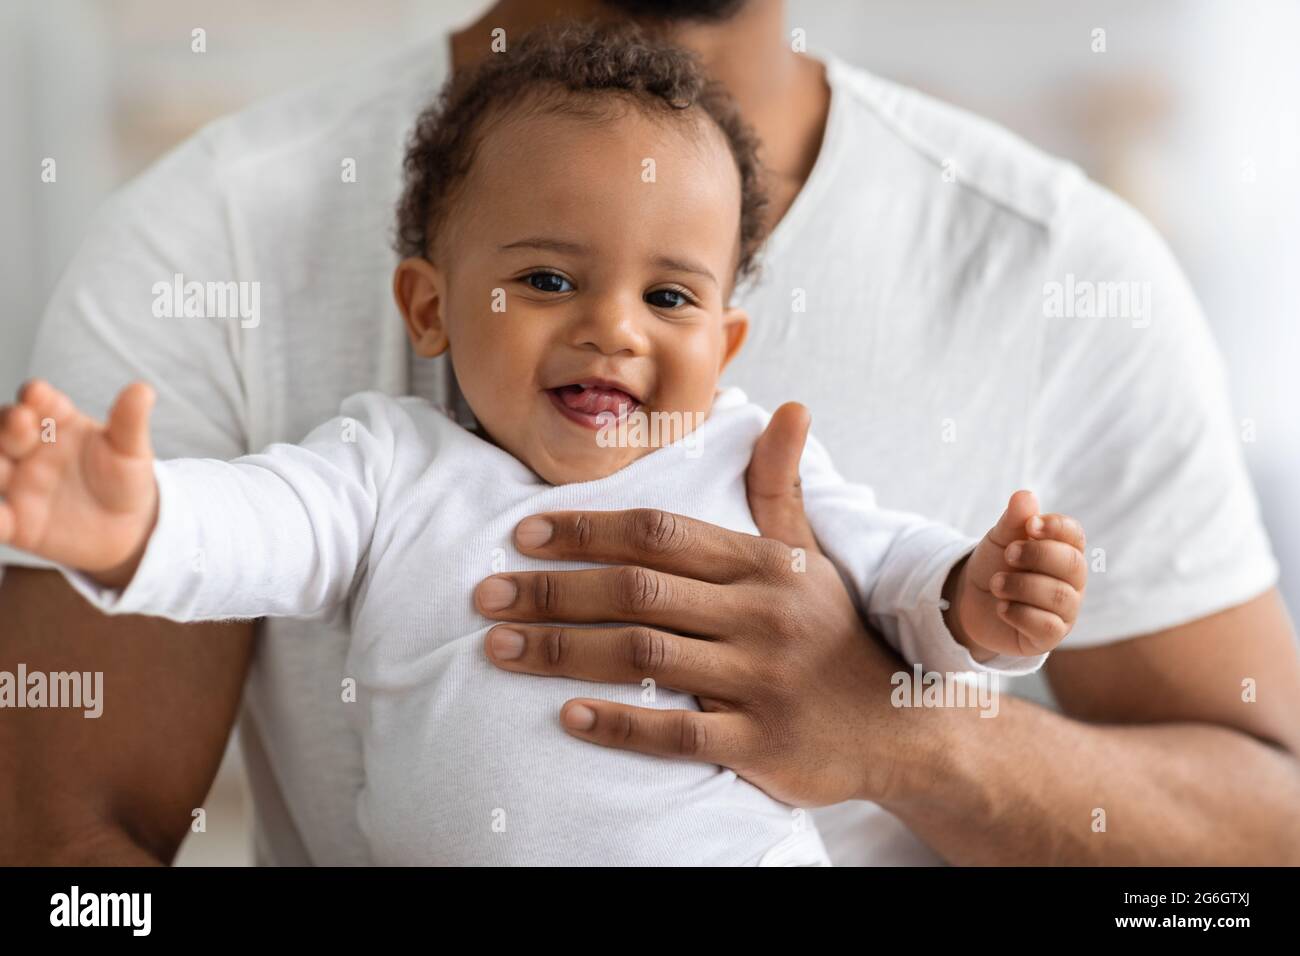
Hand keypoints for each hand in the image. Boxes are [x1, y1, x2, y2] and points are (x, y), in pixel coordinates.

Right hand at [0, 379, 158, 587]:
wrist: (127, 527)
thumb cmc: (124, 478)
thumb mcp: (131, 451)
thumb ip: (130, 422)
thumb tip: (143, 389)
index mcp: (56, 422)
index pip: (39, 402)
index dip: (35, 396)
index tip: (37, 393)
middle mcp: (29, 448)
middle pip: (6, 430)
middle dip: (9, 425)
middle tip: (21, 422)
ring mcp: (17, 482)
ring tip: (3, 468)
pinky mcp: (14, 521)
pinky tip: (2, 520)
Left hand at [475, 404, 929, 807]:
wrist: (897, 724)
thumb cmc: (831, 631)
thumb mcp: (810, 554)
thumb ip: (780, 486)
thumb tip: (790, 407)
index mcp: (763, 565)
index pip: (659, 533)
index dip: (587, 530)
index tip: (525, 534)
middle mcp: (760, 617)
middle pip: (637, 592)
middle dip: (553, 590)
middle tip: (485, 594)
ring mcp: (760, 683)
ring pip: (643, 658)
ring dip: (562, 651)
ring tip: (499, 646)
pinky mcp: (759, 745)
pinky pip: (676, 736)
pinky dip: (618, 724)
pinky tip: (567, 716)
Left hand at [943, 490, 1086, 658]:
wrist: (971, 602)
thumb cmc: (995, 564)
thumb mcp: (999, 540)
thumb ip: (1013, 520)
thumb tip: (1025, 496)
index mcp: (1063, 550)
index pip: (1075, 535)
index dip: (1057, 527)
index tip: (1030, 525)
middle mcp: (1071, 581)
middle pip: (1072, 564)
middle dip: (1037, 555)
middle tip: (1008, 555)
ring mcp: (1064, 610)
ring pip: (1059, 596)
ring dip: (1022, 586)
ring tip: (997, 584)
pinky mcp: (1049, 637)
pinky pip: (1048, 626)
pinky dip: (1020, 614)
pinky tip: (1002, 608)